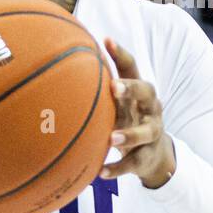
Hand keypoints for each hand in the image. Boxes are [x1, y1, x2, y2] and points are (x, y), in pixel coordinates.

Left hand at [100, 38, 175, 189]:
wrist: (155, 156)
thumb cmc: (128, 120)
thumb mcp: (118, 104)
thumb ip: (97, 88)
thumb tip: (58, 66)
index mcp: (139, 91)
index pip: (132, 68)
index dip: (121, 54)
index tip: (106, 40)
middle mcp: (150, 108)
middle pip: (147, 92)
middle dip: (131, 88)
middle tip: (115, 87)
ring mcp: (151, 132)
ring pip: (145, 131)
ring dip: (128, 134)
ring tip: (111, 139)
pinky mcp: (147, 156)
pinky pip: (134, 163)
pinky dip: (118, 168)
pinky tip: (101, 173)